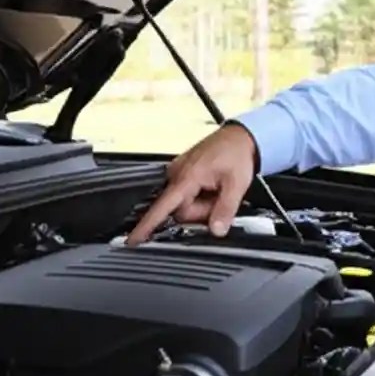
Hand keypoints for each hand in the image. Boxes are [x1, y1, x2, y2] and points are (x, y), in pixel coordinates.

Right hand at [125, 123, 258, 245]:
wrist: (241, 136)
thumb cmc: (237, 152)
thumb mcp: (236, 184)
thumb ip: (225, 210)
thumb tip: (216, 230)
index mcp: (187, 176)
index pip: (162, 206)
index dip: (147, 225)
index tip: (132, 240)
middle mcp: (177, 173)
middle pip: (181, 211)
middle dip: (201, 212)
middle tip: (220, 198)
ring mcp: (180, 171)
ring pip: (185, 204)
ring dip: (202, 204)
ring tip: (218, 189)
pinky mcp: (185, 172)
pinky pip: (188, 194)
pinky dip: (201, 196)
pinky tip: (213, 187)